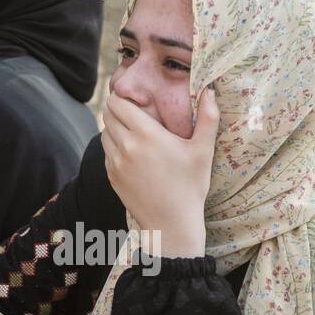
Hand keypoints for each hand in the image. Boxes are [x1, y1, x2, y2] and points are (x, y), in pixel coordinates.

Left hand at [101, 87, 218, 256]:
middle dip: (118, 110)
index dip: (123, 97)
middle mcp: (126, 146)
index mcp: (146, 134)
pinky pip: (106, 153)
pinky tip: (132, 154)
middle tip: (135, 113)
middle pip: (108, 115)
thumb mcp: (203, 151)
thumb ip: (208, 117)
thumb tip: (210, 90)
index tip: (136, 100)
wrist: (172, 224)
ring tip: (133, 133)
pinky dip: (114, 148)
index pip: (117, 102)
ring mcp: (115, 163)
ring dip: (115, 129)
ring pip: (104, 133)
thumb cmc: (190, 186)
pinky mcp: (112, 177)